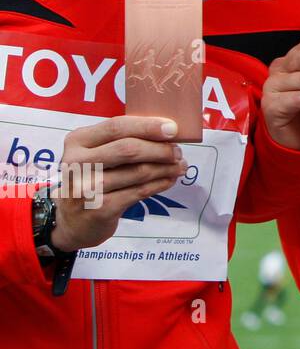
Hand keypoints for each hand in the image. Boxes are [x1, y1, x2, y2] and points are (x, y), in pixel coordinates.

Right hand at [51, 116, 188, 251]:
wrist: (71, 222)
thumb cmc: (91, 179)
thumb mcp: (96, 154)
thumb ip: (121, 140)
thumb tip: (167, 131)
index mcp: (77, 141)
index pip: (117, 126)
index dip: (148, 126)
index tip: (173, 129)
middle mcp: (77, 163)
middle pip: (128, 149)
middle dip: (160, 149)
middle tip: (177, 152)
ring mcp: (86, 188)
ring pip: (137, 172)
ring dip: (165, 168)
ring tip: (179, 166)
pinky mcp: (100, 209)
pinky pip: (139, 192)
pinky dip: (159, 184)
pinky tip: (170, 180)